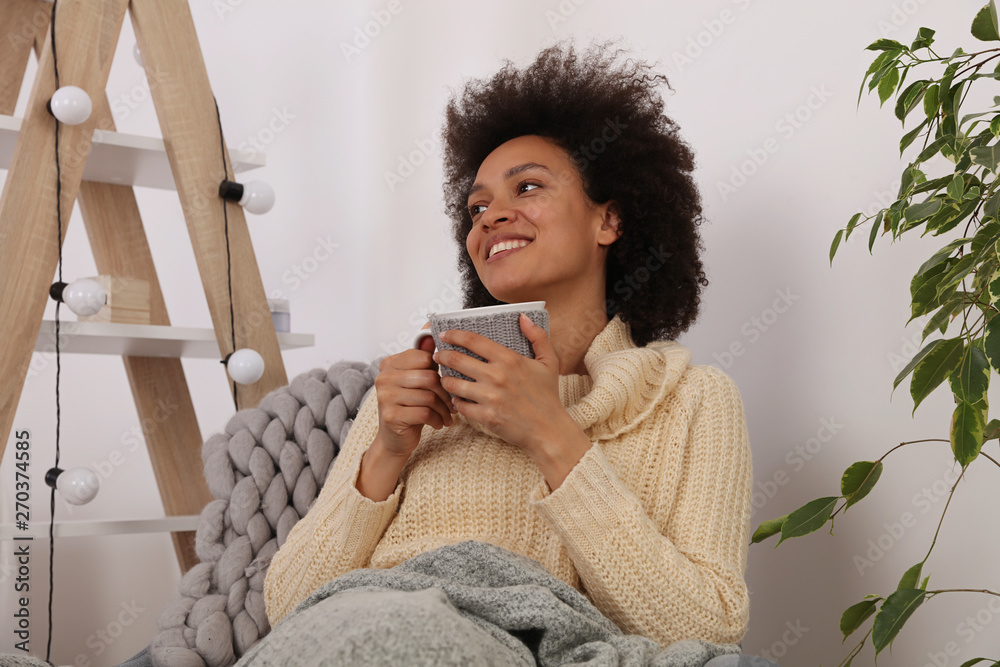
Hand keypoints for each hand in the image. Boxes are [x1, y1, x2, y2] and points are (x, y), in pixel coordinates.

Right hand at [372, 330, 454, 457]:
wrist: (395, 439)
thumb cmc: (410, 407)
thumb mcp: (418, 380)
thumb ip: (424, 357)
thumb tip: (430, 328)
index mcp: (390, 364)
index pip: (424, 357)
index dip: (441, 370)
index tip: (448, 382)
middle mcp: (383, 377)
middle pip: (429, 377)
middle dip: (445, 392)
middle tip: (452, 403)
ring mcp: (385, 396)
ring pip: (428, 396)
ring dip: (443, 409)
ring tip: (447, 415)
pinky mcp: (390, 416)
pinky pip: (424, 412)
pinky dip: (437, 419)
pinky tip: (439, 423)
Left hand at [434, 314, 572, 458]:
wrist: (549, 430)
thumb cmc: (548, 397)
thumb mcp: (549, 362)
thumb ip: (538, 336)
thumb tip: (524, 317)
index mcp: (509, 359)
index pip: (473, 340)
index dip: (455, 335)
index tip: (445, 334)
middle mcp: (496, 376)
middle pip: (457, 360)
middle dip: (442, 356)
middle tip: (438, 356)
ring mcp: (490, 397)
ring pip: (453, 384)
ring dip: (445, 380)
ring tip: (444, 378)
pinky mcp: (485, 416)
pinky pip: (460, 406)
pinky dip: (456, 402)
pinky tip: (458, 400)